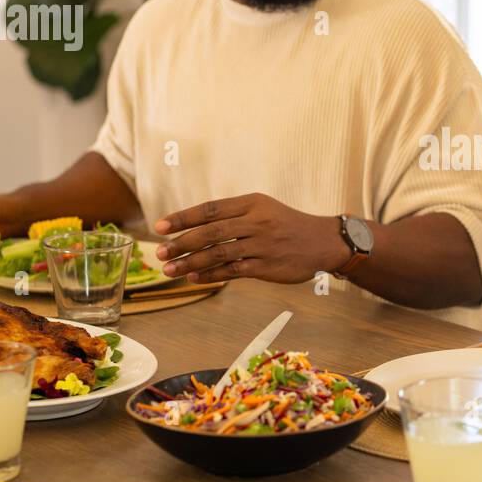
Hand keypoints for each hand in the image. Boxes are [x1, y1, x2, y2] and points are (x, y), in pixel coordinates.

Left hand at [154, 193, 348, 283]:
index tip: (160, 226)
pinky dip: (211, 275)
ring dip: (190, 262)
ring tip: (170, 269)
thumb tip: (194, 227)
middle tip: (159, 252)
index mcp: (252, 203)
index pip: (210, 209)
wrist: (323, 242)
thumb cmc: (287, 224)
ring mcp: (262, 245)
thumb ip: (233, 215)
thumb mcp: (263, 209)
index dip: (183, 217)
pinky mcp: (267, 267)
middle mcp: (256, 222)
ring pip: (219, 253)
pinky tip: (194, 278)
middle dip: (181, 242)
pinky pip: (233, 271)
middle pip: (211, 232)